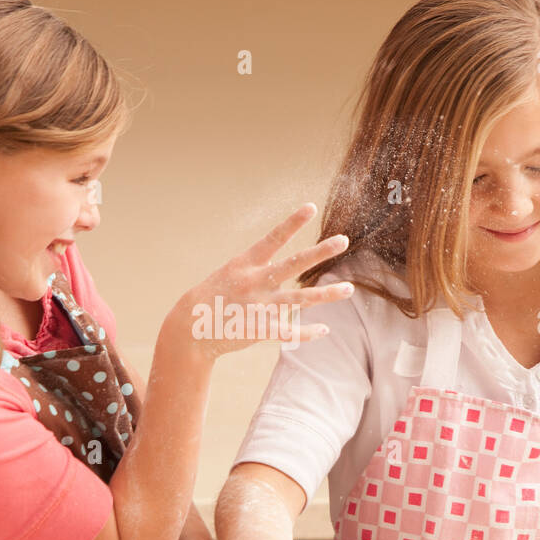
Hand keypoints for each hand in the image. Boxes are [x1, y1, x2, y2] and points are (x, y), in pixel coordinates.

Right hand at [164, 203, 353, 360]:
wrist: (190, 327)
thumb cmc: (212, 296)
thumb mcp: (230, 273)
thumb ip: (256, 267)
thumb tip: (280, 263)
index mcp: (246, 264)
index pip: (273, 238)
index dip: (292, 222)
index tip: (311, 207)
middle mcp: (256, 281)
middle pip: (295, 263)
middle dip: (321, 251)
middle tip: (343, 240)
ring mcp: (260, 306)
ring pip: (301, 298)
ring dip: (327, 294)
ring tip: (350, 289)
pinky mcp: (261, 329)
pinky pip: (291, 331)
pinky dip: (309, 332)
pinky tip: (324, 330)